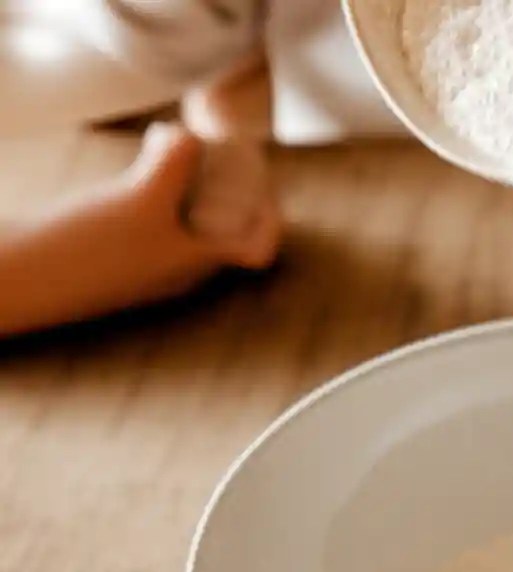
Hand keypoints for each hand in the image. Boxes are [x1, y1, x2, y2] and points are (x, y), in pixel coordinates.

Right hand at [0, 124, 279, 335]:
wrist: (12, 276)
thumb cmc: (83, 245)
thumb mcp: (140, 198)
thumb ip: (177, 164)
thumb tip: (191, 137)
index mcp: (196, 264)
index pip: (258, 252)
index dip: (269, 216)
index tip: (260, 179)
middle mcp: (176, 269)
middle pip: (227, 234)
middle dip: (231, 192)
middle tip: (221, 153)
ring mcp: (142, 263)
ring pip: (189, 225)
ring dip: (192, 186)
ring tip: (179, 150)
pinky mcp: (110, 254)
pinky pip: (153, 222)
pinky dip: (158, 191)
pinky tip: (141, 162)